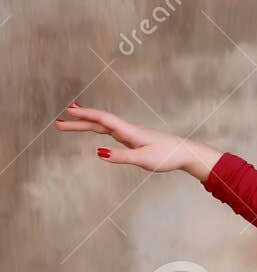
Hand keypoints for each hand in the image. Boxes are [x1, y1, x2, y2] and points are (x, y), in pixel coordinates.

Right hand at [53, 104, 213, 175]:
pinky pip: (111, 130)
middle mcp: (127, 129)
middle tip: (57, 123)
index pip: (102, 119)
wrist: (185, 153)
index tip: (67, 111)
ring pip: (103, 125)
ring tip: (68, 120)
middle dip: (78, 122)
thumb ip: (121, 157)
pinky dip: (98, 126)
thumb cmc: (167, 156)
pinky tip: (95, 127)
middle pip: (98, 122)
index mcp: (129, 131)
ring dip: (85, 123)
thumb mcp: (143, 160)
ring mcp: (130, 133)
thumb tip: (99, 153)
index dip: (85, 115)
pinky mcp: (133, 138)